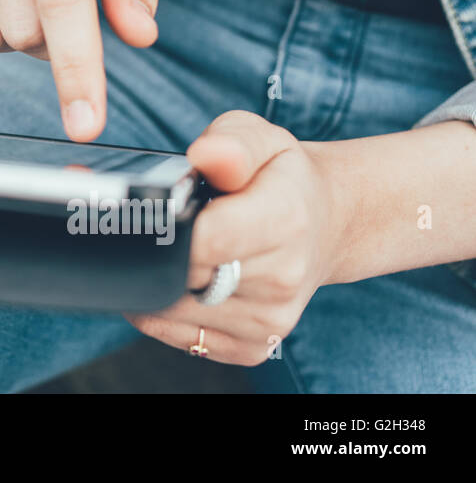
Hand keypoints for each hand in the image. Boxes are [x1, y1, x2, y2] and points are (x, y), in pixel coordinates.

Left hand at [127, 111, 345, 365]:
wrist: (326, 222)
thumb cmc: (280, 176)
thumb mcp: (259, 138)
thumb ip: (229, 143)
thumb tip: (205, 156)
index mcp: (285, 220)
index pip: (205, 240)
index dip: (170, 225)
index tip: (159, 210)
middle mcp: (282, 279)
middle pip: (183, 276)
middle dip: (160, 250)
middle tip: (165, 226)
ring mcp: (270, 321)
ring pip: (174, 311)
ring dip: (158, 281)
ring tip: (179, 250)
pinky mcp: (253, 347)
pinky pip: (182, 337)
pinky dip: (163, 312)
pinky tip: (178, 282)